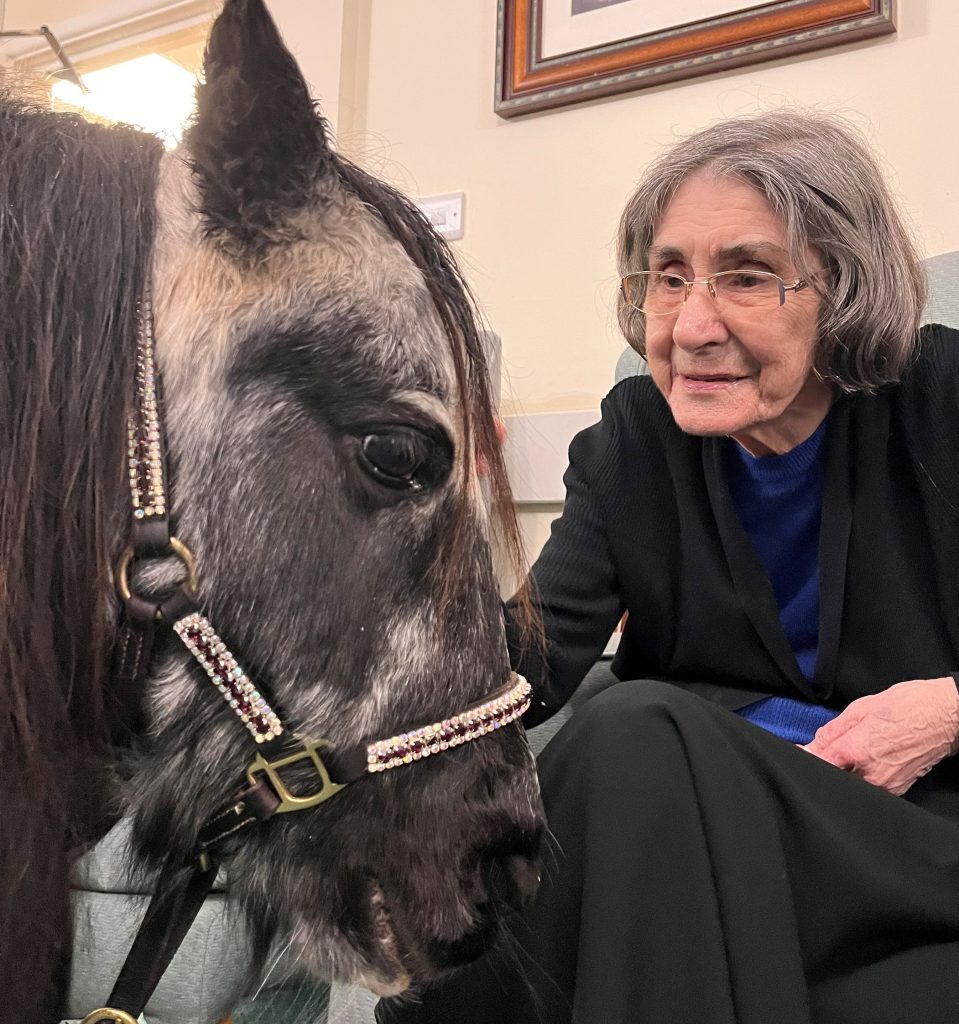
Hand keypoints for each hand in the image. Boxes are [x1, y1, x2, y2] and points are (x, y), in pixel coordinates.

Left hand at [801, 677, 958, 795]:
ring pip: (848, 784)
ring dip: (842, 770)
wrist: (945, 717)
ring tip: (852, 751)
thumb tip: (808, 748)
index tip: (799, 751)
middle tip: (829, 748)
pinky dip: (859, 776)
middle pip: (832, 777)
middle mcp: (870, 775)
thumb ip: (831, 732)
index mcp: (857, 750)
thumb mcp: (860, 709)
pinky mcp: (896, 792)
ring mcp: (885, 787)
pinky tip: (865, 760)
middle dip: (825, 764)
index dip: (805, 757)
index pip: (817, 764)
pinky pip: (867, 787)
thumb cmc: (906, 707)